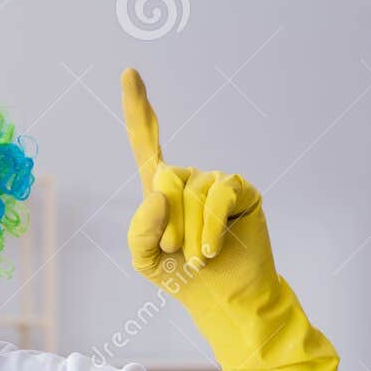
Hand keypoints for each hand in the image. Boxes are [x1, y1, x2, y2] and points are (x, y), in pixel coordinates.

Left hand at [120, 68, 337, 370]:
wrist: (222, 297)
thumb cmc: (181, 276)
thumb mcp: (145, 258)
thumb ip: (139, 228)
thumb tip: (160, 190)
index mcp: (160, 189)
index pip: (146, 143)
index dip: (138, 108)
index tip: (128, 73)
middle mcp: (188, 178)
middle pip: (164, 179)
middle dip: (167, 223)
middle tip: (177, 252)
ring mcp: (217, 181)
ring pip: (190, 192)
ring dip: (189, 233)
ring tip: (197, 257)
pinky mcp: (241, 190)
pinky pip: (217, 196)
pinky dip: (209, 228)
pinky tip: (211, 251)